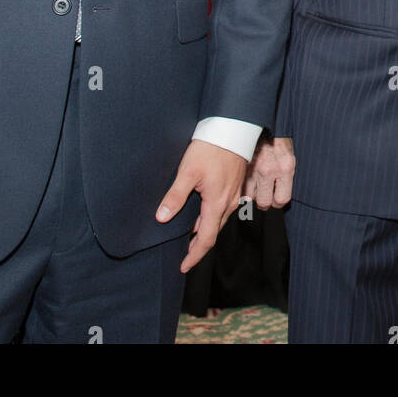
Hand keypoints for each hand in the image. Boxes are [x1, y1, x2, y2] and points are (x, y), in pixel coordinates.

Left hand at [157, 140, 247, 273]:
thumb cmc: (211, 148)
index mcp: (217, 204)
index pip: (206, 239)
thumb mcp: (188, 171)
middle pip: (213, 232)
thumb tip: (162, 217)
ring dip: (205, 231)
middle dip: (199, 246)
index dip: (194, 256)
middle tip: (184, 254)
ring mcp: (234, 194)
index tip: (183, 267)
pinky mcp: (235, 185)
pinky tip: (202, 212)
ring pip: (219, 220)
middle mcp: (228, 203)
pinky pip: (223, 209)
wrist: (234, 129)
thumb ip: (175, 196)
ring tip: (190, 236)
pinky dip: (211, 217)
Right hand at [243, 136, 294, 209]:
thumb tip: (279, 195)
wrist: (263, 118)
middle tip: (263, 193)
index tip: (275, 197)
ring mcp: (252, 168)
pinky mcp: (239, 165)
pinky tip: (244, 178)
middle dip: (263, 200)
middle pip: (264, 203)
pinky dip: (240, 185)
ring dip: (250, 193)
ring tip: (253, 184)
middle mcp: (269, 169)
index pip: (281, 199)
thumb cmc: (277, 136)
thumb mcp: (288, 155)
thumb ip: (286, 175)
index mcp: (285, 168)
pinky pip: (238, 185)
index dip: (277, 200)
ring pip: (248, 197)